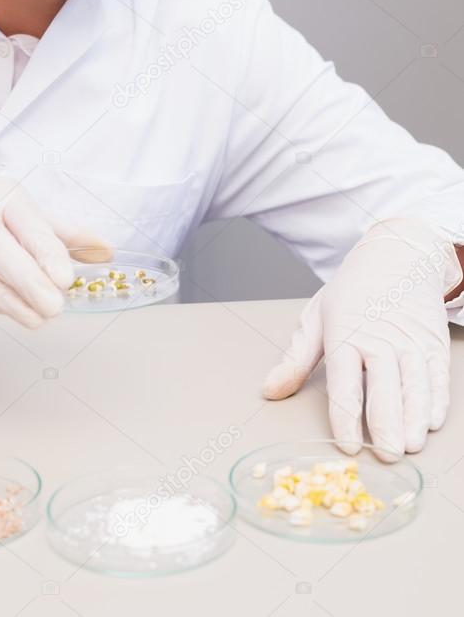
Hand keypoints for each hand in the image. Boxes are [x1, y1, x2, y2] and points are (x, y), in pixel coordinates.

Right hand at [0, 164, 110, 326]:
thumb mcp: (18, 206)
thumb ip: (62, 232)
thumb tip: (107, 252)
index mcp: (2, 198)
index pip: (28, 225)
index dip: (47, 253)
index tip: (65, 278)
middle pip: (3, 255)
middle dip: (31, 284)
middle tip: (56, 307)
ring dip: (13, 303)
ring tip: (40, 318)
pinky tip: (16, 311)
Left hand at [263, 218, 461, 457]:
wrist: (398, 254)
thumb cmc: (353, 290)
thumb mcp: (317, 317)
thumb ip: (296, 359)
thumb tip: (270, 390)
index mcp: (345, 335)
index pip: (345, 386)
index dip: (346, 419)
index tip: (347, 444)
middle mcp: (380, 340)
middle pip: (384, 392)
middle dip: (386, 428)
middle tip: (385, 454)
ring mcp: (411, 342)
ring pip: (415, 388)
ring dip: (414, 421)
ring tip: (409, 446)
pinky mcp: (434, 343)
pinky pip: (438, 378)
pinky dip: (435, 401)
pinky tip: (429, 421)